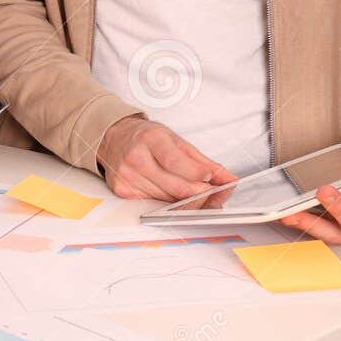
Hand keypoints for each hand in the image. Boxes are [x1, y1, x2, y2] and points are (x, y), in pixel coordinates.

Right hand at [97, 116, 236, 200]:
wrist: (113, 137)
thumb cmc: (145, 137)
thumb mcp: (174, 139)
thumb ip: (202, 161)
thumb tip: (227, 178)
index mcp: (150, 139)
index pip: (176, 162)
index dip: (198, 173)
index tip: (213, 178)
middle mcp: (136, 158)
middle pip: (175, 186)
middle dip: (200, 192)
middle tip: (214, 192)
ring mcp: (127, 177)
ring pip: (168, 199)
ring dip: (186, 199)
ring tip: (196, 192)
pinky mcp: (123, 191)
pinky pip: (154, 203)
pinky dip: (168, 201)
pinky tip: (172, 192)